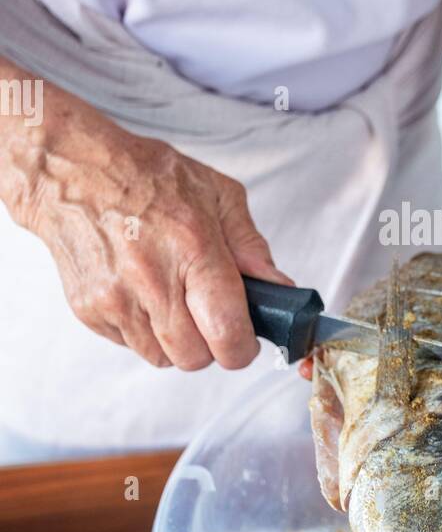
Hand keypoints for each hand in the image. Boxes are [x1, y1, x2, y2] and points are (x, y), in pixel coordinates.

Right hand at [23, 120, 291, 369]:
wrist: (72, 173)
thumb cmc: (146, 177)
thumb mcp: (217, 194)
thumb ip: (252, 246)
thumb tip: (280, 289)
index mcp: (193, 247)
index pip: (226, 332)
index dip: (243, 346)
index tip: (246, 339)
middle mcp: (152, 278)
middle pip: (195, 358)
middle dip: (210, 346)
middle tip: (208, 316)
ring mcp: (116, 299)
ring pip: (162, 358)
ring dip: (175, 341)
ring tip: (171, 298)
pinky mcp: (90, 311)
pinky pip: (131, 346)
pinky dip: (144, 331)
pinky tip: (142, 293)